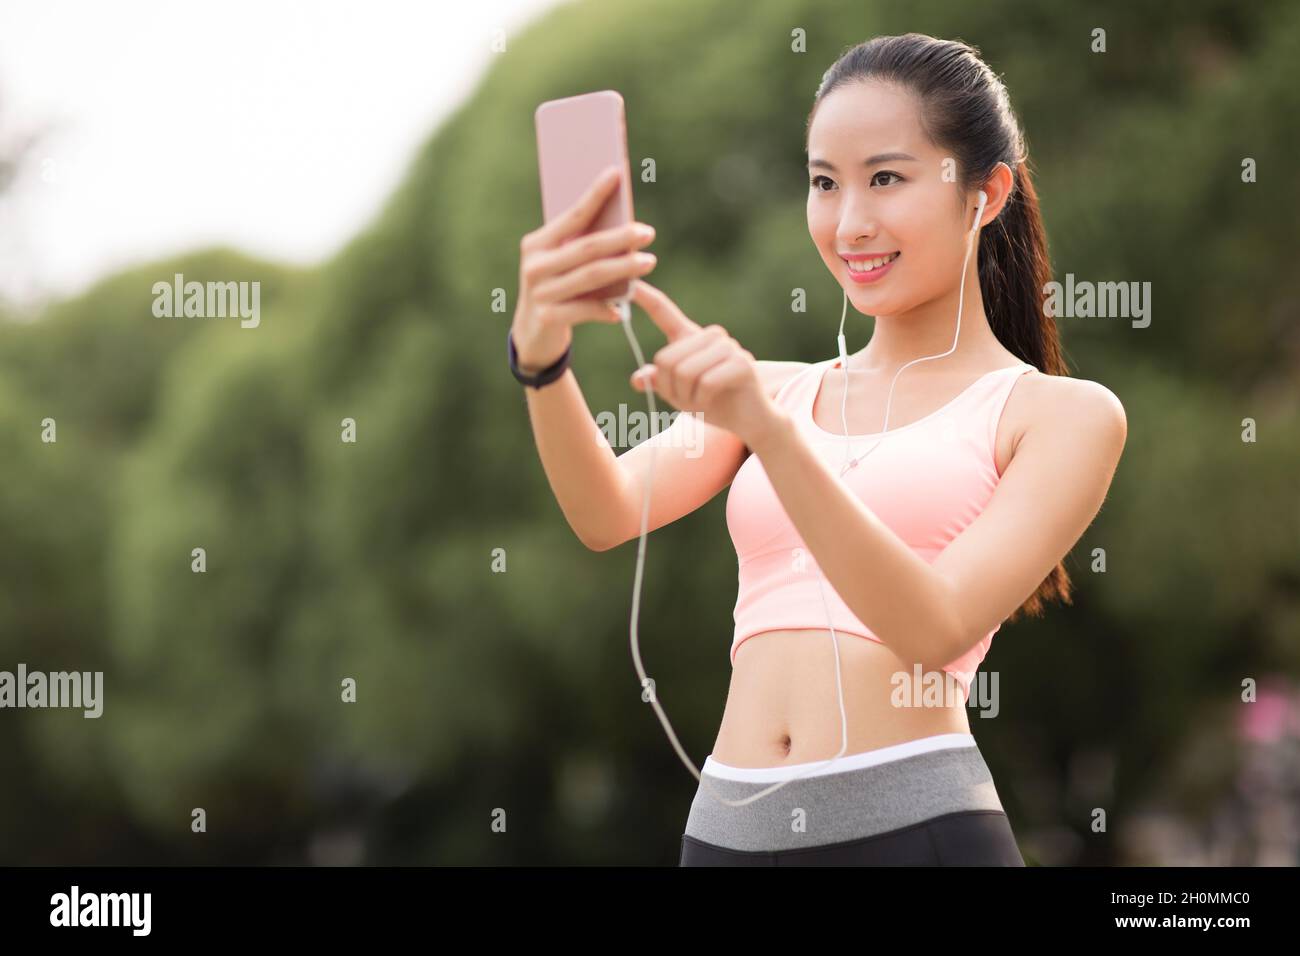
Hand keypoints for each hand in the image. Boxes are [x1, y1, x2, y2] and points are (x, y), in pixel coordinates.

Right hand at [510, 165, 657, 371]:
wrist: (532, 332)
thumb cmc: (556, 286)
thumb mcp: (560, 263)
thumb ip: (580, 245)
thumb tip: (621, 221)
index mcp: (536, 244)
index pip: (572, 216)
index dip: (595, 194)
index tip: (618, 173)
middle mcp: (535, 266)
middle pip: (586, 247)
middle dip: (620, 238)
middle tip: (647, 233)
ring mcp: (540, 293)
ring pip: (590, 277)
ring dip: (623, 268)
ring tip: (648, 261)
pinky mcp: (548, 317)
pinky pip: (585, 310)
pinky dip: (606, 308)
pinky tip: (622, 309)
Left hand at [627, 279, 778, 446]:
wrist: (748, 420)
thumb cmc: (713, 403)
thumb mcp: (678, 393)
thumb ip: (659, 382)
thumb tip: (638, 379)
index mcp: (691, 337)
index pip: (664, 312)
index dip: (646, 297)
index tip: (629, 283)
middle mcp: (710, 335)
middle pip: (665, 360)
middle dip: (670, 389)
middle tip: (687, 401)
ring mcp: (728, 346)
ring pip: (683, 372)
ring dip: (686, 397)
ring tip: (700, 401)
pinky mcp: (741, 363)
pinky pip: (705, 383)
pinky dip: (702, 400)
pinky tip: (712, 401)